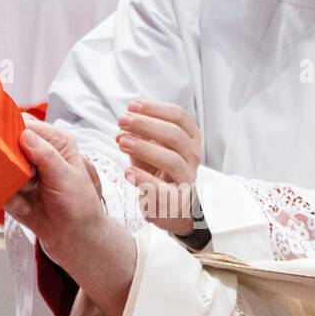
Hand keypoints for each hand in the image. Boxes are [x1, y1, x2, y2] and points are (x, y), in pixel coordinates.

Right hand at [5, 117, 137, 315]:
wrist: (74, 239)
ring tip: (30, 194)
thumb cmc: (79, 205)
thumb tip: (25, 134)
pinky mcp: (11, 190)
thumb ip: (46, 155)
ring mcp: (22, 171)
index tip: (8, 145)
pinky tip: (26, 208)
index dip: (12, 131)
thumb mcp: (67, 177)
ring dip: (10, 182)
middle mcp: (36, 152)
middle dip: (9, 160)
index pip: (26, 124)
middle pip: (6, 144)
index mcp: (54, 141)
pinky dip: (8, 199)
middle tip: (25, 176)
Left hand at [117, 100, 202, 236]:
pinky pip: (162, 189)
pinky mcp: (177, 201)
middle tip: (123, 120)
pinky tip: (128, 172)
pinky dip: (144, 179)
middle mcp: (193, 158)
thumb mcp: (150, 150)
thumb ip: (138, 137)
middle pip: (175, 135)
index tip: (132, 106)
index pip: (179, 116)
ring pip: (172, 159)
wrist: (172, 209)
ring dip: (144, 148)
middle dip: (146, 125)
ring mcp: (187, 179)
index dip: (155, 108)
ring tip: (122, 142)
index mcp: (190, 139)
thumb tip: (122, 128)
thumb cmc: (160, 174)